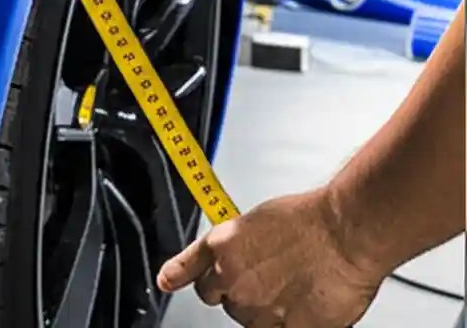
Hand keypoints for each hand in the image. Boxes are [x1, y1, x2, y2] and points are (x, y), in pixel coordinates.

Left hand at [157, 189, 383, 326]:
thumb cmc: (308, 219)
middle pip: (225, 302)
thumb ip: (231, 248)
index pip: (191, 278)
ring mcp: (258, 309)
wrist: (345, 231)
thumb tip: (218, 261)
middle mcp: (232, 281)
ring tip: (293, 288)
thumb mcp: (252, 221)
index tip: (191, 284)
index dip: (208, 279)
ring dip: (267, 312)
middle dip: (243, 293)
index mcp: (220, 249)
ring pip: (252, 321)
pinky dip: (291, 324)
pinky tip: (304, 305)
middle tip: (271, 278)